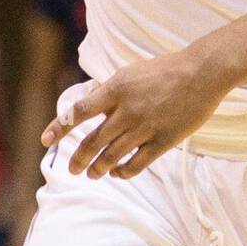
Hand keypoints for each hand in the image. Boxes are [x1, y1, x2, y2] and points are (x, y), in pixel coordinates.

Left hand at [40, 50, 226, 179]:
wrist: (201, 74)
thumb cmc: (164, 70)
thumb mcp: (129, 72)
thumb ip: (108, 90)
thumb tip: (87, 103)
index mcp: (115, 89)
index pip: (79, 112)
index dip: (59, 128)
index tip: (45, 141)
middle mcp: (126, 111)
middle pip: (92, 142)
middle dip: (78, 160)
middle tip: (72, 169)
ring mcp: (144, 128)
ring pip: (112, 157)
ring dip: (98, 169)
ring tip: (92, 174)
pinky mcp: (162, 142)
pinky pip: (136, 164)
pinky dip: (122, 172)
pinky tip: (117, 173)